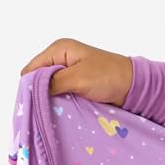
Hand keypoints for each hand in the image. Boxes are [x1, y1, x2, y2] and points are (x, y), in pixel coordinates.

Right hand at [18, 38, 133, 106]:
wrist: (135, 87)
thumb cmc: (109, 77)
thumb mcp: (78, 78)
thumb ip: (53, 82)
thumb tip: (31, 90)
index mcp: (59, 50)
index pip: (32, 68)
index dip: (29, 86)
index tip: (30, 104)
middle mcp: (62, 60)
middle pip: (39, 79)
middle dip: (39, 94)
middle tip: (39, 113)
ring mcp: (70, 74)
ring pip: (50, 89)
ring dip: (51, 101)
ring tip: (49, 114)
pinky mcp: (77, 86)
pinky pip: (62, 95)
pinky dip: (61, 103)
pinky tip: (60, 113)